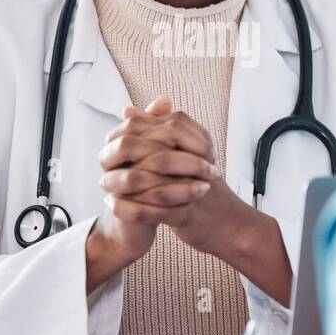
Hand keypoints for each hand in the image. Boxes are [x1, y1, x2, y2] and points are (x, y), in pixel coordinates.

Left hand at [101, 97, 291, 302]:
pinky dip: (130, 208)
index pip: (162, 129)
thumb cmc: (203, 187)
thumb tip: (128, 111)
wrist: (230, 224)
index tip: (115, 142)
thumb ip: (157, 130)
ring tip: (105, 184)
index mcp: (196, 145)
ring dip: (124, 184)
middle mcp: (196, 163)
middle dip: (126, 158)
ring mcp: (192, 188)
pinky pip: (153, 210)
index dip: (133, 134)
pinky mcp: (187, 214)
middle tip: (106, 162)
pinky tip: (114, 205)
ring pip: (152, 180)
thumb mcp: (183, 153)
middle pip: (155, 151)